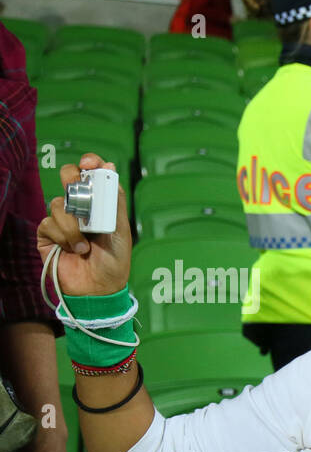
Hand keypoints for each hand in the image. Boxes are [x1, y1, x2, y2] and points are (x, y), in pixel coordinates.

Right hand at [35, 155, 131, 297]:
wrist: (99, 288)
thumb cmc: (114, 261)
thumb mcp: (121, 230)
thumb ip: (114, 200)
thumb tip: (111, 167)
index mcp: (101, 204)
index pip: (92, 175)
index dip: (90, 164)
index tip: (90, 163)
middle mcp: (80, 208)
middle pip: (69, 178)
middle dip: (71, 180)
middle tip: (76, 188)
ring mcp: (63, 220)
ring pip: (57, 203)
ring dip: (72, 224)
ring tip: (85, 244)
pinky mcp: (48, 234)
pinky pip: (48, 222)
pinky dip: (62, 235)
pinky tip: (73, 249)